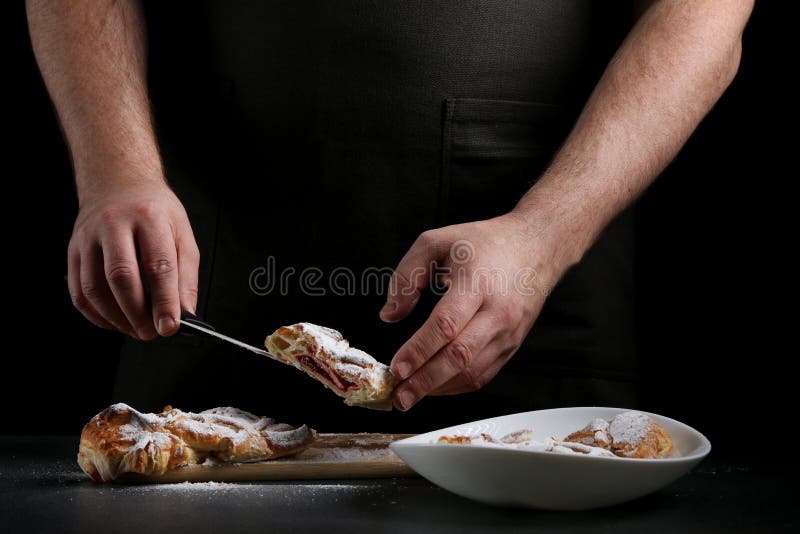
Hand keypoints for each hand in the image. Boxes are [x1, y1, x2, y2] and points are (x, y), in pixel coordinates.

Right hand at [68, 180, 199, 339]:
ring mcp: (88, 236)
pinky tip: (114, 320)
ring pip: (95, 287)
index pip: (157, 265)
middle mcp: (115, 223)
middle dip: (138, 313)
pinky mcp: (73, 249)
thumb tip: (185, 313)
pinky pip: (79, 291)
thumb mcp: (182, 234)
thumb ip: (185, 275)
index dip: (164, 301)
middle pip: (122, 277)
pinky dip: (97, 314)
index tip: (170, 326)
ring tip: (136, 329)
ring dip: (116, 318)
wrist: (118, 181)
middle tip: (151, 333)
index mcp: (149, 217)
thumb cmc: (154, 211)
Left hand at [381, 212, 573, 410]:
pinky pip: (483, 374)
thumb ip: (406, 276)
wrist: (537, 247)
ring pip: (472, 371)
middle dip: (425, 381)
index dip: (419, 350)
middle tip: (399, 397)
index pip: (446, 324)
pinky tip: (434, 387)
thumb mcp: (436, 241)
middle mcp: (497, 312)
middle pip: (460, 356)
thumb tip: (390, 315)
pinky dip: (456, 386)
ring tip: (409, 396)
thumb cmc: (484, 243)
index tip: (396, 367)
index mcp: (477, 283)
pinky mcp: (512, 345)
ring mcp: (508, 332)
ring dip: (438, 389)